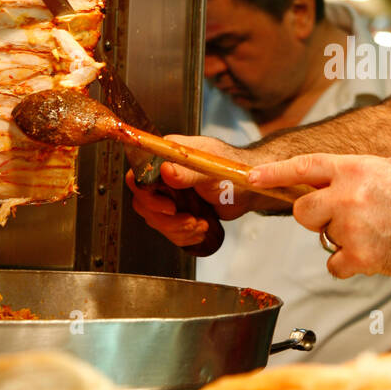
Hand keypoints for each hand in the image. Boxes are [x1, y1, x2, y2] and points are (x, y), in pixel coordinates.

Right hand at [126, 136, 283, 248]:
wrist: (251, 189)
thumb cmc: (236, 170)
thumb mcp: (213, 170)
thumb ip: (188, 171)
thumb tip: (166, 170)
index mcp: (169, 154)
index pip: (139, 173)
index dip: (148, 194)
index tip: (169, 206)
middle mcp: (165, 173)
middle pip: (143, 201)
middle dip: (165, 218)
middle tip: (187, 219)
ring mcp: (170, 193)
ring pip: (154, 218)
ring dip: (176, 228)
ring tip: (199, 225)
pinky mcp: (178, 210)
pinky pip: (168, 229)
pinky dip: (184, 235)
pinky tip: (201, 229)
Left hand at [246, 153, 390, 278]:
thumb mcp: (384, 169)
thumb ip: (350, 174)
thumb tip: (322, 183)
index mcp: (354, 168)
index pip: (303, 168)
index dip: (274, 173)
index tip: (253, 178)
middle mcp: (348, 195)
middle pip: (302, 211)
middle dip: (314, 217)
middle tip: (340, 218)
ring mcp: (353, 227)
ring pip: (323, 238)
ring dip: (341, 239)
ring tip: (374, 232)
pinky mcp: (360, 256)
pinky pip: (335, 264)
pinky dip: (350, 264)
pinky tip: (374, 252)